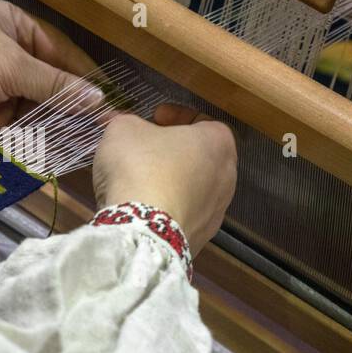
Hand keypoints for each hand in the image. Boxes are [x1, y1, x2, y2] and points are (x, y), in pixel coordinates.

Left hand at [0, 0, 95, 142]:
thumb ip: (55, 85)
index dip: (86, 76)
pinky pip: (16, 131)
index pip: (61, 52)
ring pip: (36, 110)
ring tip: (87, 142)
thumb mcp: (12, 64)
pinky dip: (34, 141)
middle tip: (105, 129)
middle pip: (50, 84)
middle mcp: (7, 56)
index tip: (112, 100)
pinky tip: (58, 152)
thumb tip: (100, 100)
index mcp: (14, 27)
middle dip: (73, 106)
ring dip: (56, 126)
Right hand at [92, 106, 236, 254]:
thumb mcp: (124, 129)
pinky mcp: (201, 238)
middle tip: (147, 148)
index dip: (175, 115)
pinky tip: (143, 208)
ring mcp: (217, 212)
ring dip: (172, 182)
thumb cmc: (139, 167)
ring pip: (194, 188)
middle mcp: (227, 177)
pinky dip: (167, 209)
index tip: (153, 117)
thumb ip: (130, 123)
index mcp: (218, 143)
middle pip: (200, 156)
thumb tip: (127, 128)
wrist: (141, 229)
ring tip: (142, 181)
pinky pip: (183, 215)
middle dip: (174, 150)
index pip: (202, 120)